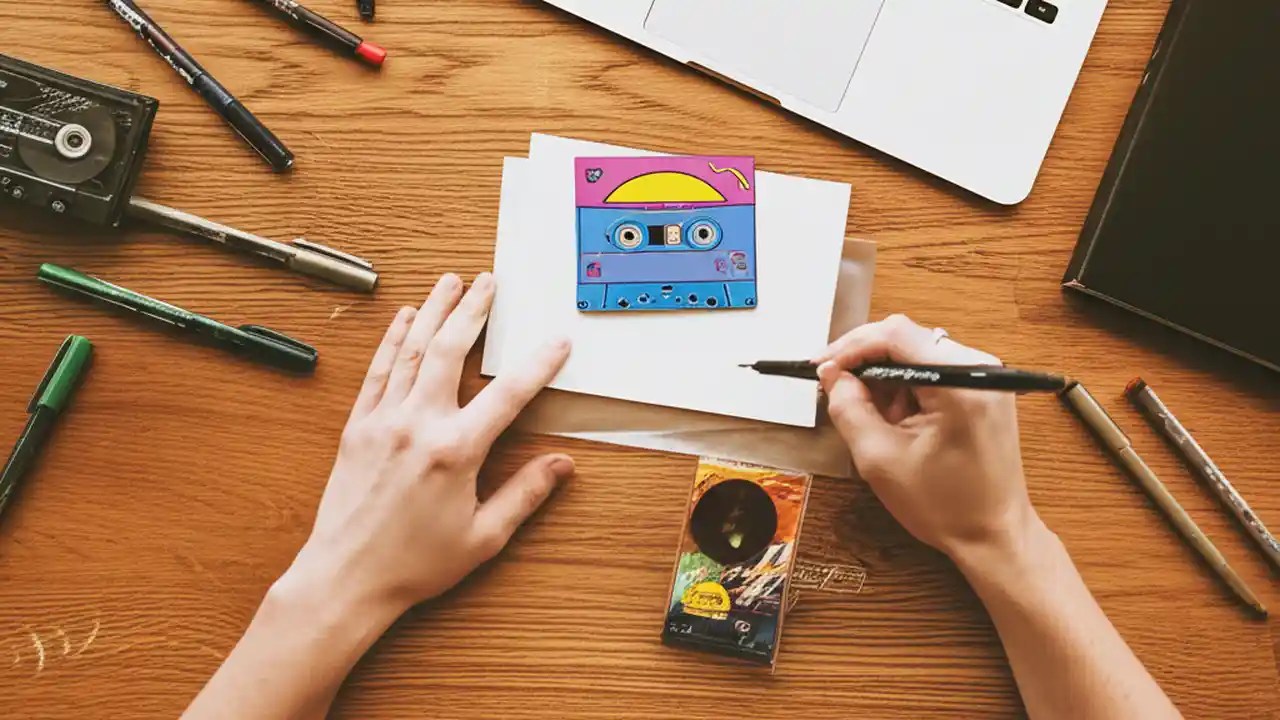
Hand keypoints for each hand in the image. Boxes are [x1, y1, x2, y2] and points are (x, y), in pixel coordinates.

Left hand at [279, 272, 573, 616]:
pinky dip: (392, 340)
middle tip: (490, 282)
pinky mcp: (358, 427)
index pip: (508, 394)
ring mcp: (384, 421)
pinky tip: (405, 318)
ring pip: (412, 351)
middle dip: (474, 311)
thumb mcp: (484, 536)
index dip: (538, 364)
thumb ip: (525, 494)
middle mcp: (419, 425)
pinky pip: (378, 372)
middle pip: (450, 351)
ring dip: (434, 312)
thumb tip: (561, 465)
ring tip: (451, 282)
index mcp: (456, 451)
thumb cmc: (415, 564)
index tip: (557, 341)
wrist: (347, 577)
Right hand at [814, 315, 1037, 558]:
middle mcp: (979, 368)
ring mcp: (983, 377)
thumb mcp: (879, 459)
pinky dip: (903, 388)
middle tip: (832, 388)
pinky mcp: (981, 389)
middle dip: (864, 362)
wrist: (993, 536)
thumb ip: (849, 409)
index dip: (849, 346)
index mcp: (960, 382)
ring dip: (883, 378)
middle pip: (906, 339)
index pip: (895, 335)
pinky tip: (891, 418)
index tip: (819, 367)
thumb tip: (831, 374)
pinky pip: (930, 371)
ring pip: (914, 353)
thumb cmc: (944, 506)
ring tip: (868, 416)